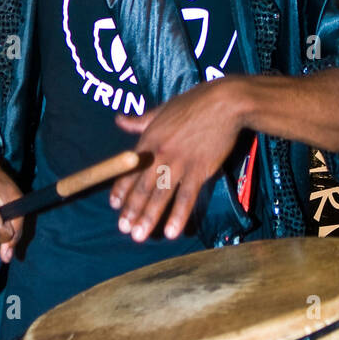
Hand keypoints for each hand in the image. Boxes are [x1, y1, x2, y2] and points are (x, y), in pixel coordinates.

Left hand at [109, 77, 245, 241]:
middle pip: (142, 186)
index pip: (129, 169)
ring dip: (149, 217)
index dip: (121, 189)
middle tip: (124, 229)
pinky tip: (171, 232)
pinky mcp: (199, 170)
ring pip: (161, 195)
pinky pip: (186, 197)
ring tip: (139, 236)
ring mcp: (180, 163)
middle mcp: (160, 154)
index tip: (114, 205)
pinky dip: (178, 216)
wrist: (224, 102)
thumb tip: (119, 120)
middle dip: (131, 210)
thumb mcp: (162, 109)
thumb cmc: (194, 103)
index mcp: (149, 139)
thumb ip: (140, 120)